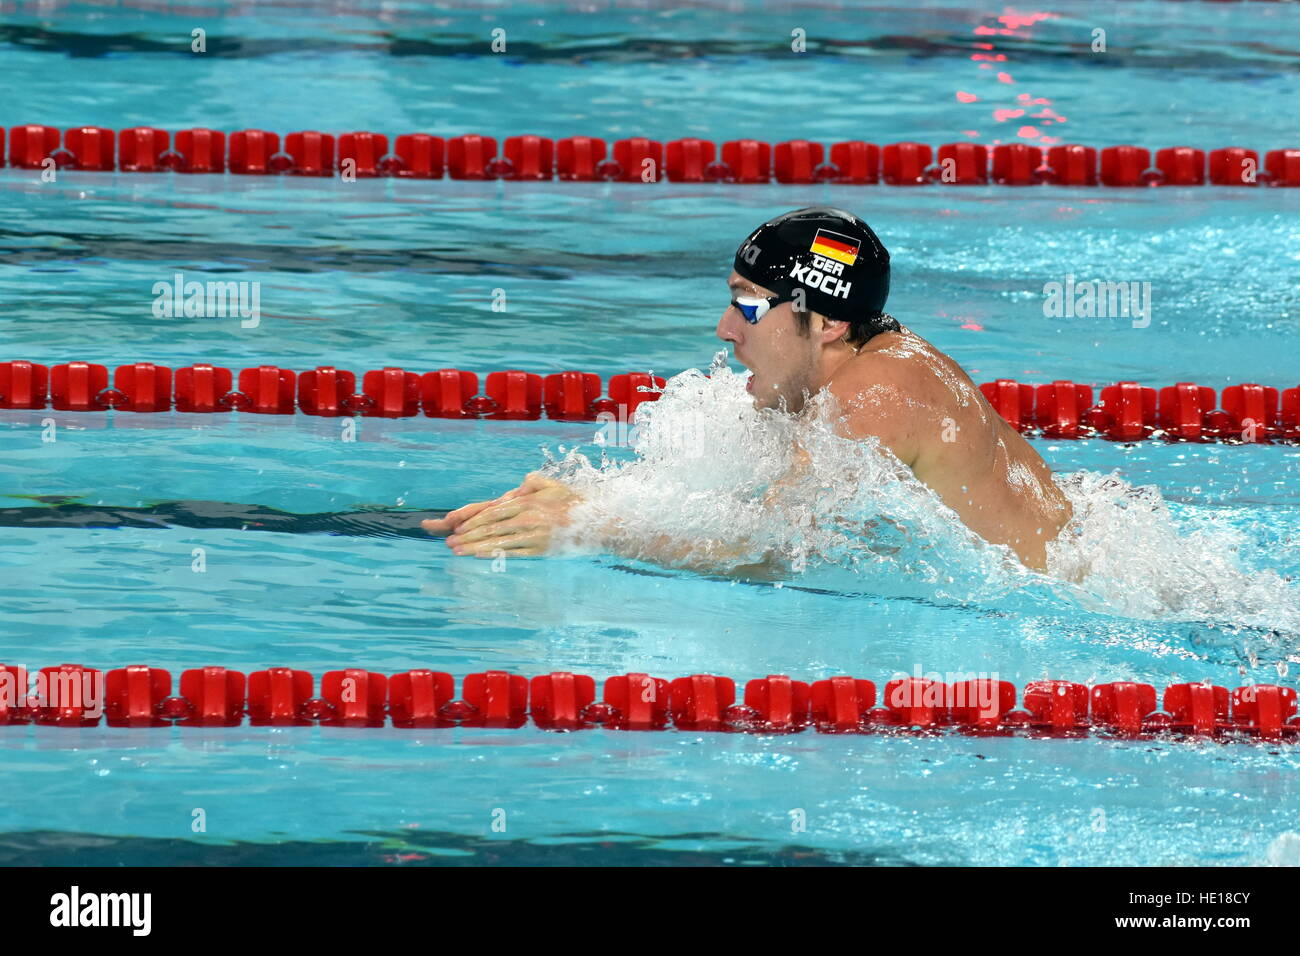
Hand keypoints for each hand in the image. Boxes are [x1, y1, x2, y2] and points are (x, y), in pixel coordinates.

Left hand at [422, 472, 581, 557]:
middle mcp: (527, 519)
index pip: (493, 512)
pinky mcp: (540, 550)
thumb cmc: (572, 503)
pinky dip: (494, 554)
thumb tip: (519, 484)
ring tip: (458, 551)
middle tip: (449, 542)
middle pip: (490, 528)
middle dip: (467, 536)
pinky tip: (480, 556)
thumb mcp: (552, 486)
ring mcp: (533, 536)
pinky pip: (513, 553)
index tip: (457, 526)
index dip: (473, 520)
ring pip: (498, 542)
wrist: (596, 524)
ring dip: (475, 547)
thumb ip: (532, 482)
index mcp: (527, 502)